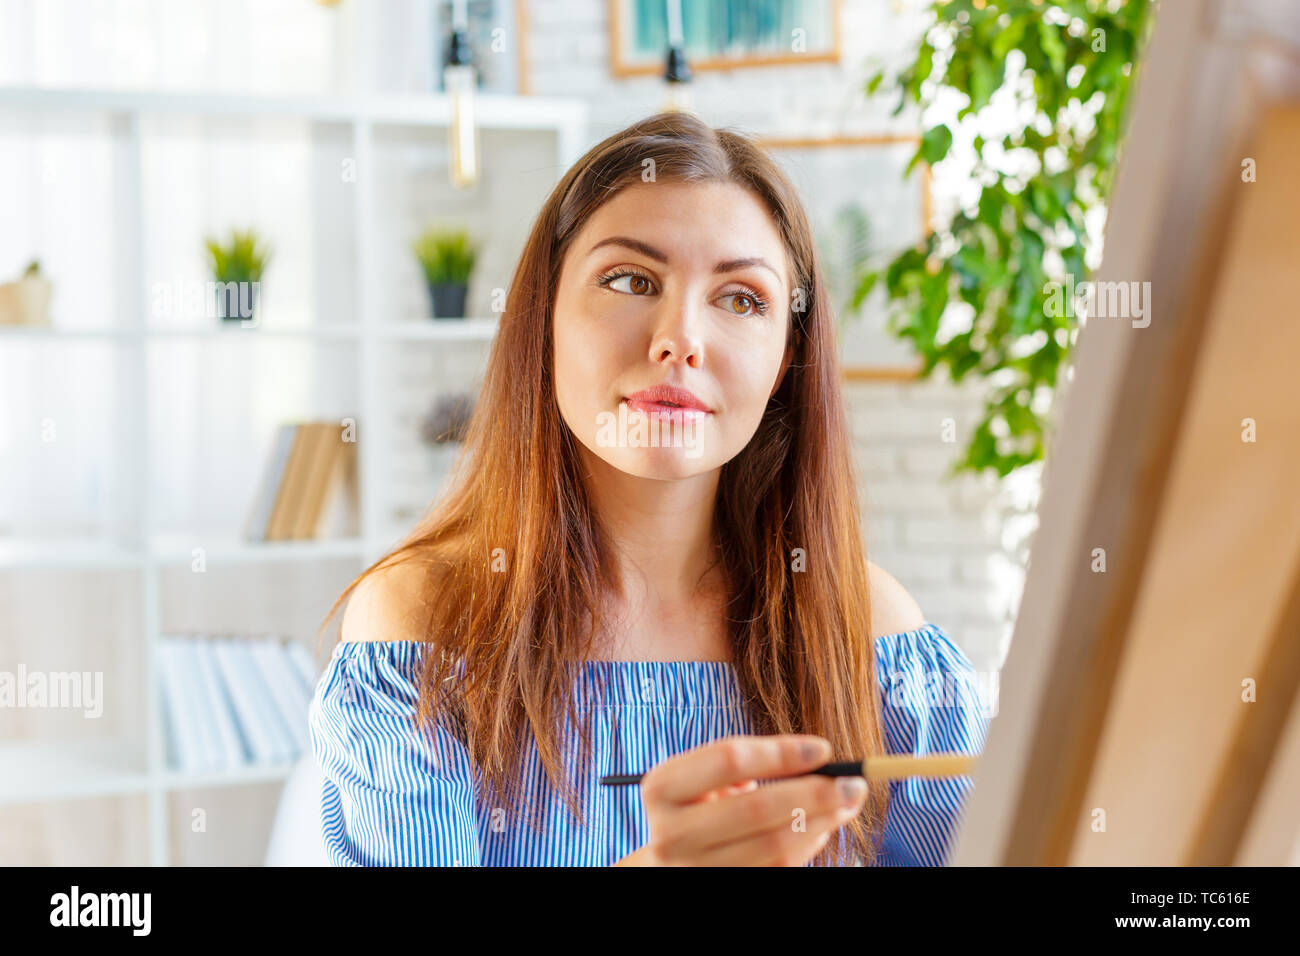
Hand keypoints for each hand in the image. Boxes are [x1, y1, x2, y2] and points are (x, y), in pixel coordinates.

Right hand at [628, 734, 867, 865]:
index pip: (730, 760)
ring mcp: (695, 870)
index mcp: (663, 788)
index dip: (781, 752)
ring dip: (821, 823)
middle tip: (854, 783)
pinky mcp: (723, 888)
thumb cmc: (698, 806)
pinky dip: (807, 846)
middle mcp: (672, 833)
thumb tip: (820, 759)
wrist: (669, 864)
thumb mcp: (706, 777)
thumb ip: (752, 762)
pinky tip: (821, 829)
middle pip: (757, 808)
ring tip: (846, 804)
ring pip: (774, 846)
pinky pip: (778, 869)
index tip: (824, 749)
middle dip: (815, 792)